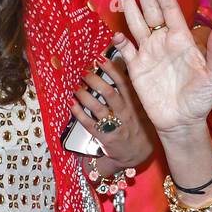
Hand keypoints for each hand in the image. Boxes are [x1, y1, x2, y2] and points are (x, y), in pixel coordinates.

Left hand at [69, 54, 153, 169]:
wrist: (139, 154)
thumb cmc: (138, 126)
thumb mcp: (141, 108)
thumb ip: (131, 91)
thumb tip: (120, 67)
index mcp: (135, 103)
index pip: (124, 82)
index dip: (111, 69)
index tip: (100, 58)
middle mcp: (125, 113)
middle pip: (108, 92)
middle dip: (94, 80)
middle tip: (84, 72)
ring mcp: (115, 125)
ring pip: (97, 107)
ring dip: (83, 94)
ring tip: (75, 86)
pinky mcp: (105, 137)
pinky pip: (88, 123)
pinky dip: (77, 112)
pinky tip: (71, 103)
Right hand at [111, 0, 211, 136]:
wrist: (182, 122)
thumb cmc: (202, 99)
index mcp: (181, 39)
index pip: (168, 8)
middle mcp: (162, 41)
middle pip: (149, 7)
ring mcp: (148, 53)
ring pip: (135, 21)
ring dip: (127, 2)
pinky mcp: (136, 68)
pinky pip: (126, 49)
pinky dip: (120, 39)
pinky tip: (117, 31)